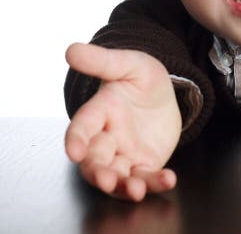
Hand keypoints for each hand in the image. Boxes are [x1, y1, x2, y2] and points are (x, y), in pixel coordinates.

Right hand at [64, 43, 181, 199]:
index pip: (81, 127)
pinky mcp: (143, 164)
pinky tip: (168, 179)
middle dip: (98, 172)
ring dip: (123, 186)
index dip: (75, 140)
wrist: (165, 93)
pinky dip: (154, 182)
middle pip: (94, 160)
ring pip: (117, 176)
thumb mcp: (128, 64)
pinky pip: (145, 177)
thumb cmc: (141, 78)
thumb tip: (72, 50)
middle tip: (106, 180)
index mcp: (99, 111)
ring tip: (136, 190)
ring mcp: (124, 153)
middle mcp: (107, 137)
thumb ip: (102, 61)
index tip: (73, 151)